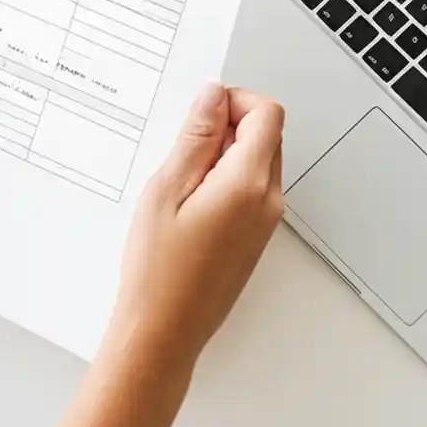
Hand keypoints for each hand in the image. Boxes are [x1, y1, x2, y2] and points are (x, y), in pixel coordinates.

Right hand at [110, 83, 284, 366]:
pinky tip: (192, 202)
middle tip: (186, 150)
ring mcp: (267, 221)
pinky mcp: (258, 235)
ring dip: (228, 153)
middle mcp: (268, 201)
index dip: (235, 101)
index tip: (203, 113)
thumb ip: (196, 137)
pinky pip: (254, 188)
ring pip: (261, 160)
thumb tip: (214, 96)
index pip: (267, 114)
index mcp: (248, 184)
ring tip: (184, 182)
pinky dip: (228, 179)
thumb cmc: (158, 271)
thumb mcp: (167, 189)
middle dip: (230, 126)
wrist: (164, 330)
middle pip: (268, 134)